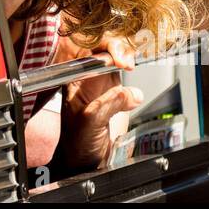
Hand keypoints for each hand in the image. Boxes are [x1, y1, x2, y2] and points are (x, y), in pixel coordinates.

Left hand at [57, 32, 142, 170]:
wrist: (86, 162)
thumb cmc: (76, 144)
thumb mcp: (90, 123)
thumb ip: (108, 105)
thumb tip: (130, 94)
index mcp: (74, 79)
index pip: (88, 50)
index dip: (105, 48)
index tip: (121, 60)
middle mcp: (87, 76)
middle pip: (103, 47)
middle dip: (118, 46)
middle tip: (128, 60)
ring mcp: (102, 82)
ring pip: (116, 55)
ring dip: (126, 52)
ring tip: (131, 62)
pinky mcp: (117, 91)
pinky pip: (125, 70)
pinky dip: (133, 64)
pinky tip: (134, 68)